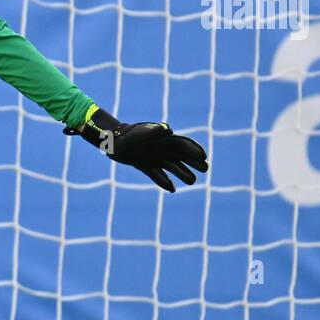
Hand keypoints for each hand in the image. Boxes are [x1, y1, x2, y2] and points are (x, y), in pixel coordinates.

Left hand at [66, 107, 208, 191]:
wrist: (113, 141)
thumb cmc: (129, 134)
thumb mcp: (143, 131)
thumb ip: (155, 130)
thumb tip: (168, 130)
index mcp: (164, 139)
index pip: (183, 143)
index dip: (194, 149)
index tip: (203, 156)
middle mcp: (161, 148)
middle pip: (182, 156)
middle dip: (194, 162)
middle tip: (205, 169)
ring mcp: (154, 158)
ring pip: (172, 167)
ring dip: (182, 173)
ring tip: (192, 181)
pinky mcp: (145, 165)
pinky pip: (157, 175)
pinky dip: (164, 181)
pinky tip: (172, 189)